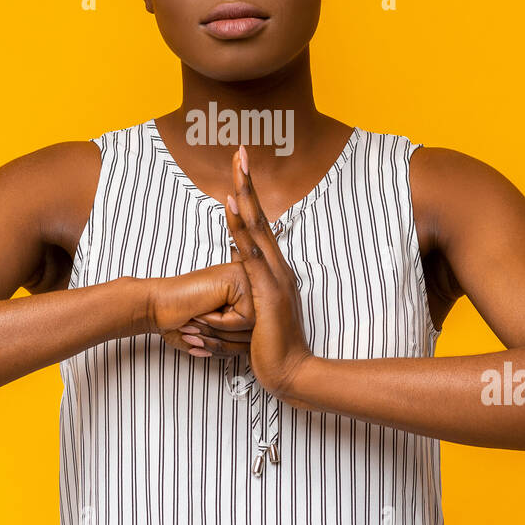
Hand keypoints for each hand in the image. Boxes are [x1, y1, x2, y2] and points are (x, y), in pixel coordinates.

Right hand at [146, 263, 254, 358]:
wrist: (156, 307)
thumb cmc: (179, 320)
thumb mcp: (217, 337)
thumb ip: (238, 344)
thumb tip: (261, 357)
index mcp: (244, 294)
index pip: (256, 334)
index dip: (228, 344)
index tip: (203, 329)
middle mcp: (248, 282)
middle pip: (258, 331)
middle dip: (226, 340)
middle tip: (199, 326)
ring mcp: (246, 277)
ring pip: (255, 327)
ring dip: (223, 332)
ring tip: (201, 318)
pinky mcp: (240, 279)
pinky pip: (246, 319)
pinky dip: (221, 322)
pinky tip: (205, 308)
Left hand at [224, 144, 313, 396]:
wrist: (292, 373)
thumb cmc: (272, 347)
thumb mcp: (257, 311)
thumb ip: (248, 282)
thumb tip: (235, 257)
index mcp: (275, 271)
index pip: (260, 224)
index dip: (250, 195)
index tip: (241, 168)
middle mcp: (278, 267)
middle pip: (260, 216)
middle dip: (248, 182)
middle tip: (240, 151)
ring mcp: (275, 277)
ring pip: (257, 228)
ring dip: (245, 196)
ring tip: (236, 169)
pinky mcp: (268, 291)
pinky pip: (251, 253)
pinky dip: (241, 228)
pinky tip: (232, 209)